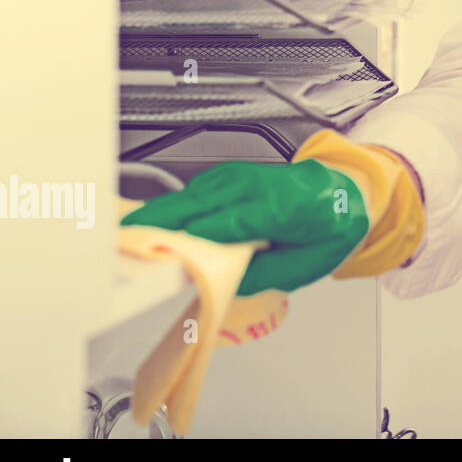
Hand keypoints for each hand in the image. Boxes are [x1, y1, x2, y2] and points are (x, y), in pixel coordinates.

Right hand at [121, 159, 368, 294]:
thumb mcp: (304, 265)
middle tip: (118, 255)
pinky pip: (190, 194)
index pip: (224, 224)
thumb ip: (259, 273)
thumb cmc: (327, 227)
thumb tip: (217, 284)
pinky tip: (148, 230)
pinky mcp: (225, 177)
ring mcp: (237, 177)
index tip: (156, 263)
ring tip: (121, 247)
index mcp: (280, 206)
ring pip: (186, 197)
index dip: (188, 242)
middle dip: (156, 228)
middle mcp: (254, 185)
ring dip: (154, 219)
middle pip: (195, 205)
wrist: (343, 192)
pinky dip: (167, 211)